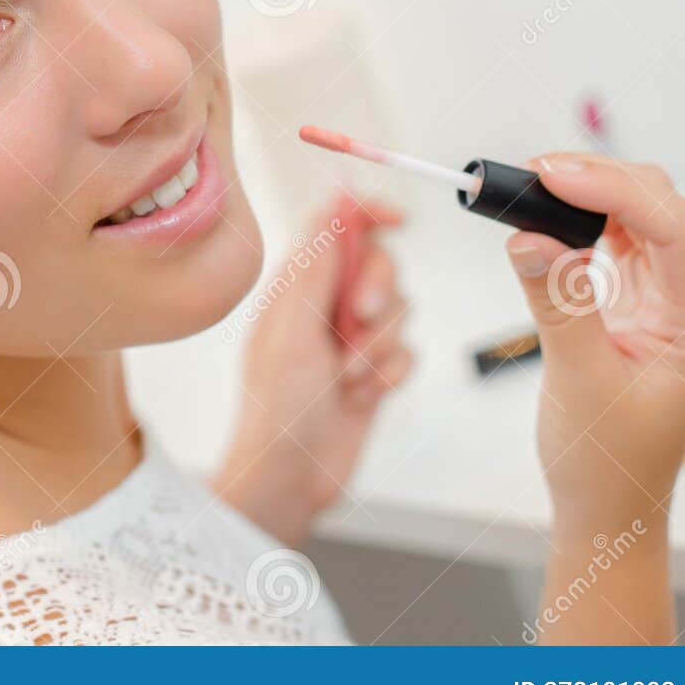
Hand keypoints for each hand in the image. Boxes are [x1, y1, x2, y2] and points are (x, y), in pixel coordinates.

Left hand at [213, 192, 411, 544]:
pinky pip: (408, 353)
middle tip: (360, 318)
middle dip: (380, 291)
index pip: (337, 227)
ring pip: (401, 309)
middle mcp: (325, 306)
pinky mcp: (374, 372)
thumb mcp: (292, 329)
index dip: (369, 213)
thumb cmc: (275, 407)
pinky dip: (390, 374)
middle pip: (380, 264)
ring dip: (380, 345)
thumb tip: (333, 207)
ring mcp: (352, 340)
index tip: (398, 218)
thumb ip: (317, 267)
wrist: (289, 477)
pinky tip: (362, 396)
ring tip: (347, 376)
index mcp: (295, 286)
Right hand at [505, 153, 684, 542]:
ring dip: (586, 192)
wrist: (607, 506)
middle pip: (659, 206)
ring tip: (530, 187)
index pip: (672, 228)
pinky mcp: (633, 300)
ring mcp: (664, 297)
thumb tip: (527, 237)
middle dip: (598, 178)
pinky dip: (577, 218)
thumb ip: (557, 303)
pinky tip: (546, 214)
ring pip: (636, 214)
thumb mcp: (580, 381)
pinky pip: (612, 238)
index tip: (553, 175)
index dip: (614, 189)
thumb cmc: (610, 463)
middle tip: (531, 173)